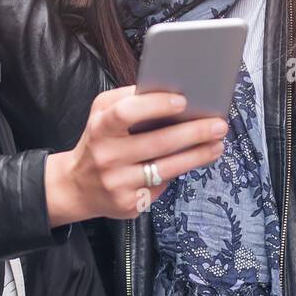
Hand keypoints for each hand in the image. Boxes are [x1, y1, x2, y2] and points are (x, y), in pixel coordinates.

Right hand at [45, 86, 227, 224]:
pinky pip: (163, 185)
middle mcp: (107, 156)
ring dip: (198, 155)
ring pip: (167, 168)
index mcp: (100, 128)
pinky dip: (181, 171)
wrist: (76, 186)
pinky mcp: (130, 204)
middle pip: (158, 143)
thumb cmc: (98, 141)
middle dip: (194, 133)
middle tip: (219, 125)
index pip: (126, 113)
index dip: (155, 105)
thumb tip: (169, 91)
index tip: (183, 101)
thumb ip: (128, 99)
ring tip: (218, 144)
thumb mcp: (101, 114)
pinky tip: (196, 161)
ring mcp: (118, 183)